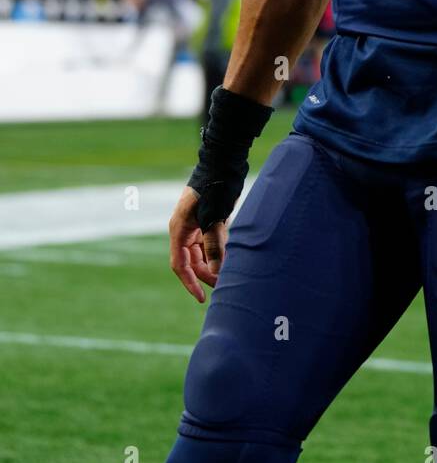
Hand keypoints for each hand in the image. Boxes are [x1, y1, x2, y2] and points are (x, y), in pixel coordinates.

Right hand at [168, 186, 227, 301]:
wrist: (223, 164)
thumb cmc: (216, 188)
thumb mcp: (214, 218)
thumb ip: (214, 244)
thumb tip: (215, 271)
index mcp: (179, 229)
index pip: (180, 265)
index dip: (190, 283)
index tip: (201, 298)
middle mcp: (184, 230)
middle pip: (192, 262)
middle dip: (207, 274)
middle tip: (225, 284)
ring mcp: (195, 226)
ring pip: (202, 254)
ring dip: (214, 264)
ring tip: (230, 273)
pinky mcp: (207, 222)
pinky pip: (210, 244)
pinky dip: (219, 253)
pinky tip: (231, 259)